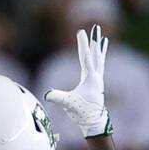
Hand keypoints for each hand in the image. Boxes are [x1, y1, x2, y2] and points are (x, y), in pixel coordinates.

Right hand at [45, 24, 111, 138]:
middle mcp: (96, 76)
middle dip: (94, 41)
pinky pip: (100, 65)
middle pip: (95, 54)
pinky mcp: (97, 83)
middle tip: (95, 27)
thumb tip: (47, 94)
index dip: (83, 44)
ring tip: (101, 37)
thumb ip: (58, 97)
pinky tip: (101, 53)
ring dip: (99, 48)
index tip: (81, 32)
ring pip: (99, 59)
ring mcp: (98, 79)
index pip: (85, 57)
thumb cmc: (81, 112)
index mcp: (90, 78)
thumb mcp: (68, 104)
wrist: (94, 122)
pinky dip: (100, 57)